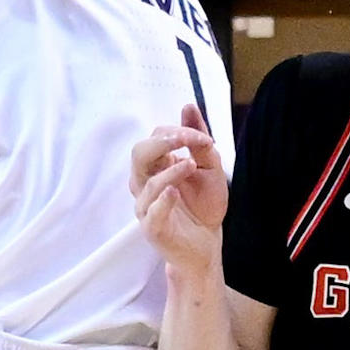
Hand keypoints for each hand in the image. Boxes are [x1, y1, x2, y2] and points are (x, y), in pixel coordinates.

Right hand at [129, 107, 227, 273]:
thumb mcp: (209, 167)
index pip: (157, 138)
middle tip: (185, 140)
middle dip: (161, 143)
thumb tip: (188, 106)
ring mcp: (147, 206)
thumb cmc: (204, 205)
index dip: (178, 133)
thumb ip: (198, 140)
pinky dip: (162, 200)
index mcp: (156, 166)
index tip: (203, 139)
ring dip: (170, 171)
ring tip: (192, 165)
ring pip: (146, 182)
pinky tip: (175, 192)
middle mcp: (146, 183)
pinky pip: (151, 212)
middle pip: (139, 154)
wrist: (207, 243)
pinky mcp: (153, 228)